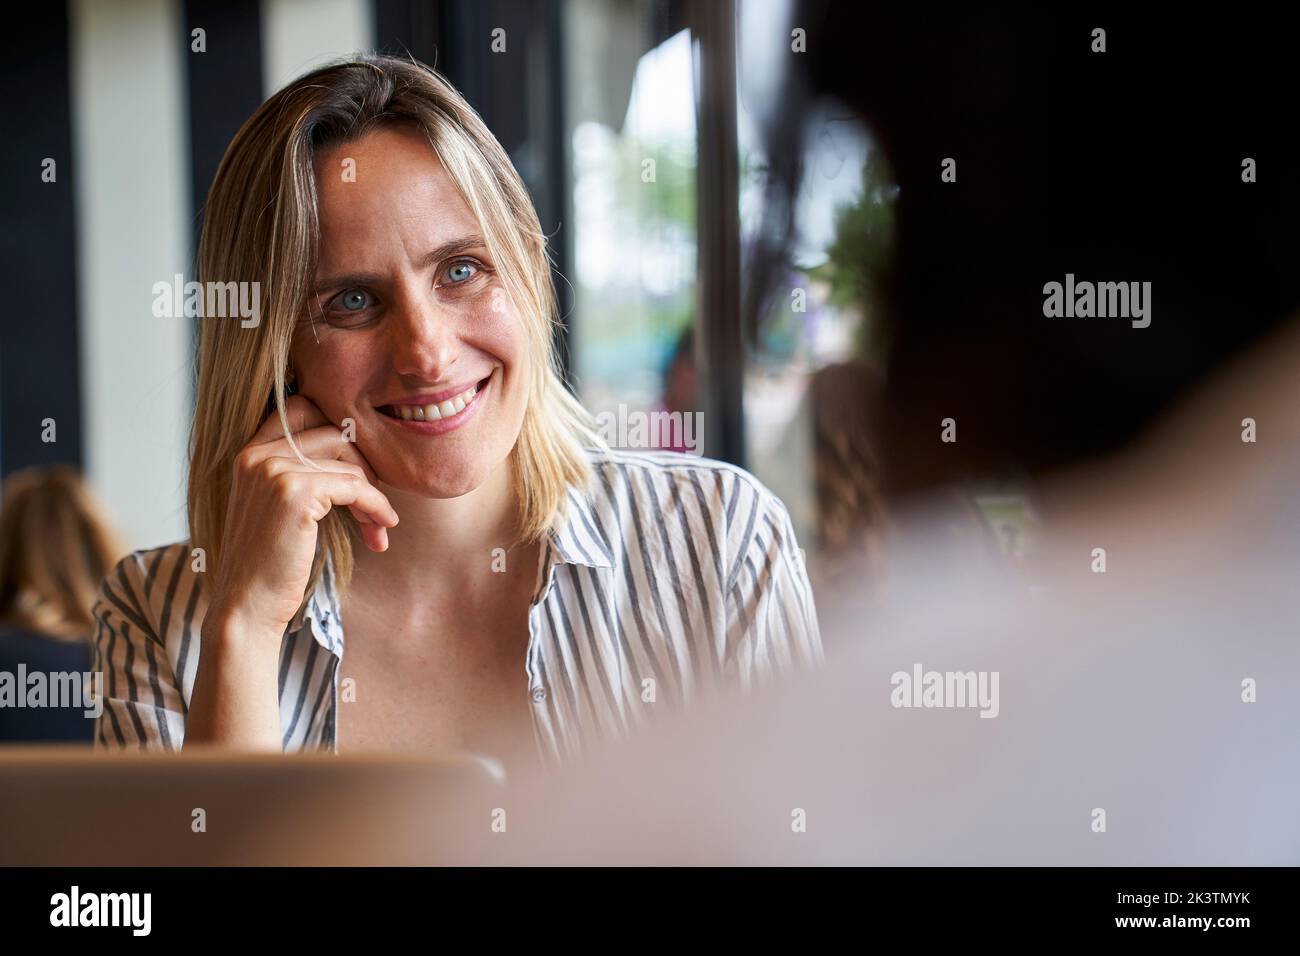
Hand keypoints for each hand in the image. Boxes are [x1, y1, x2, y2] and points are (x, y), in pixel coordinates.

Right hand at [206, 395, 398, 635]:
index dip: (341, 434)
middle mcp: (257, 454)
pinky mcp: (295, 492)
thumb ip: (302, 473)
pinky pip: (356, 487)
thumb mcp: (278, 508)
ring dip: (373, 494)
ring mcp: (274, 469)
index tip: (359, 470)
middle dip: (364, 466)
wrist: (246, 608)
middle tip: (375, 505)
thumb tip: (356, 450)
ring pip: (349, 462)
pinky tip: (382, 530)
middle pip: (334, 433)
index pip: (303, 409)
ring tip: (378, 526)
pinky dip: (376, 507)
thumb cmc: (269, 565)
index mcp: (249, 452)